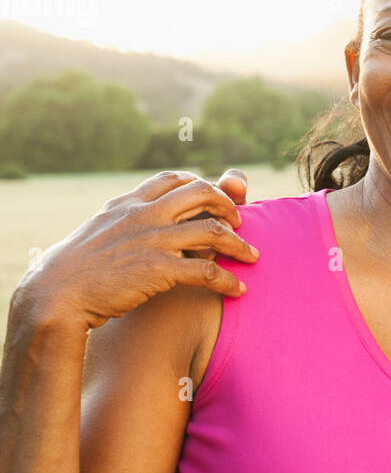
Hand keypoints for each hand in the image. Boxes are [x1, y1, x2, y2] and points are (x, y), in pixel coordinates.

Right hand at [16, 171, 259, 331]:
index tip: (214, 198)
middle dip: (227, 205)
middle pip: (201, 193)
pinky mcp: (158, 269)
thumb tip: (135, 224)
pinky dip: (228, 280)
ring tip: (252, 256)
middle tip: (240, 221)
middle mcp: (143, 214)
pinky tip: (238, 289)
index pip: (172, 179)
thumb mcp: (98, 232)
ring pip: (213, 230)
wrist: (55, 293)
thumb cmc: (75, 270)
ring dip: (239, 244)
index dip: (200, 184)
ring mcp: (152, 239)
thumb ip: (122, 222)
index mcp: (127, 202)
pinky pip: (207, 270)